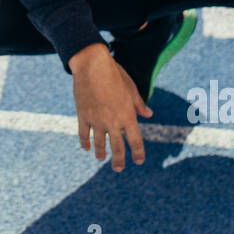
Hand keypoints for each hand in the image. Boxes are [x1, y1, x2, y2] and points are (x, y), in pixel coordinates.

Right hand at [70, 42, 151, 170]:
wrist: (92, 65)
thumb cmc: (114, 74)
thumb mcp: (131, 88)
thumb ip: (139, 104)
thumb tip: (149, 114)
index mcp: (127, 115)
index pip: (135, 141)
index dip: (138, 153)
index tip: (139, 161)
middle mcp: (113, 121)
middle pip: (117, 147)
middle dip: (119, 160)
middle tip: (118, 168)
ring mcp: (97, 120)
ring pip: (99, 144)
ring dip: (101, 154)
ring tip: (101, 159)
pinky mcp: (83, 116)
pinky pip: (84, 134)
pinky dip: (85, 142)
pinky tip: (87, 148)